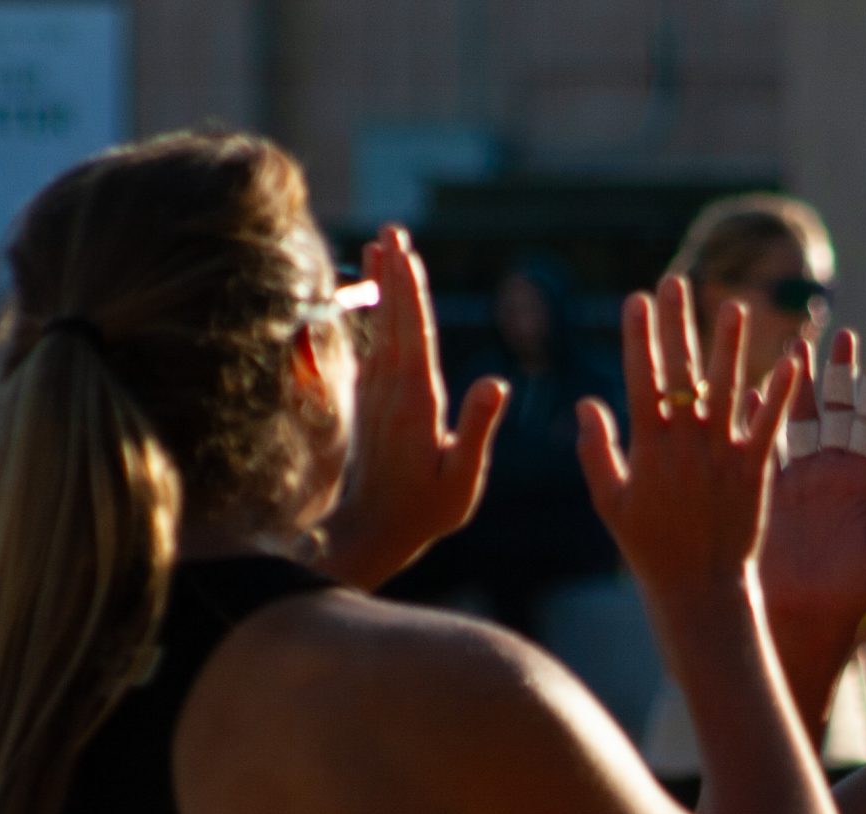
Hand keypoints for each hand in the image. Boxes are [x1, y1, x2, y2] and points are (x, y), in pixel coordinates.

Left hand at [323, 226, 508, 587]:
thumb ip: (476, 428)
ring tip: (377, 247)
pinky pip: (371, 346)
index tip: (407, 254)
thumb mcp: (461, 478)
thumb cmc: (424, 510)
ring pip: (379, 328)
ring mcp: (376, 394)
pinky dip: (372, 316)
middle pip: (394, 320)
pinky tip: (371, 299)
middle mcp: (392, 390)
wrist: (371, 532)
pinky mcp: (369, 403)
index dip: (412, 293)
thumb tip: (496, 383)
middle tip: (391, 230)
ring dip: (379, 287)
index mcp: (418, 401)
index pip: (416, 335)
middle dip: (393, 273)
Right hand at [575, 277, 800, 606]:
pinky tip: (792, 359)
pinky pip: (770, 423)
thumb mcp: (610, 501)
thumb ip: (598, 450)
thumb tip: (588, 403)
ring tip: (735, 305)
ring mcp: (723, 453)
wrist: (698, 588)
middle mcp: (687, 442)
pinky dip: (781, 392)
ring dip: (730, 345)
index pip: (641, 379)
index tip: (636, 300)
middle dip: (677, 324)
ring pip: (728, 388)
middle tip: (676, 282)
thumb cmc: (649, 548)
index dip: (639, 338)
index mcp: (649, 447)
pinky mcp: (755, 469)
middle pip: (681, 372)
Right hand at [757, 330, 865, 664]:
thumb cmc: (851, 591)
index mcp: (863, 478)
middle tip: (843, 336)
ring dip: (796, 384)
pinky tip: (752, 389)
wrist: (804, 617)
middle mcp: (830, 469)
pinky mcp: (766, 488)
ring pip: (796, 419)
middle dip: (838, 373)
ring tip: (798, 348)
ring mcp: (796, 476)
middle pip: (834, 410)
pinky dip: (757, 418)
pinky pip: (760, 445)